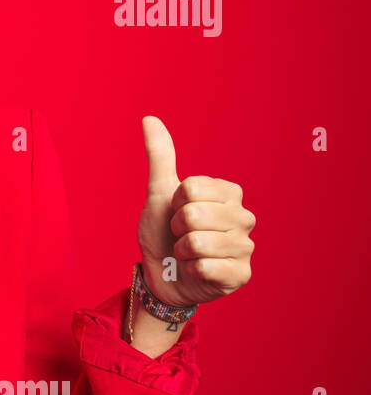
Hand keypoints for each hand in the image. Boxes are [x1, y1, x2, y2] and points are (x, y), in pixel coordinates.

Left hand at [137, 116, 255, 306]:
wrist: (161, 275)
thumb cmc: (163, 233)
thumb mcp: (159, 193)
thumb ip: (160, 156)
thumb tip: (148, 118)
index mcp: (229, 193)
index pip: (192, 187)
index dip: (174, 203)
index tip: (176, 212)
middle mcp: (244, 217)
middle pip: (193, 215)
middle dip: (176, 228)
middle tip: (180, 236)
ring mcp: (246, 247)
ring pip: (198, 242)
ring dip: (181, 251)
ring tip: (187, 254)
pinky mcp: (241, 275)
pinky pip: (205, 267)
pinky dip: (190, 270)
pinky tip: (195, 271)